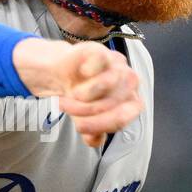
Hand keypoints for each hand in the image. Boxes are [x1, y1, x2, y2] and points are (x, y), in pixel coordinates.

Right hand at [12, 38, 142, 148]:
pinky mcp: (102, 51)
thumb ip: (93, 134)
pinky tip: (82, 73)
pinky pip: (101, 62)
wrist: (61, 73)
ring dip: (84, 94)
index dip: (102, 124)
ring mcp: (117, 65)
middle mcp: (128, 82)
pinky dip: (89, 71)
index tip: (81, 127)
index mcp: (130, 101)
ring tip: (71, 95)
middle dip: (87, 112)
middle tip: (68, 111)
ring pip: (109, 83)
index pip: (124, 117)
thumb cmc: (79, 96)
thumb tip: (94, 140)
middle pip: (115, 102)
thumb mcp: (85, 120)